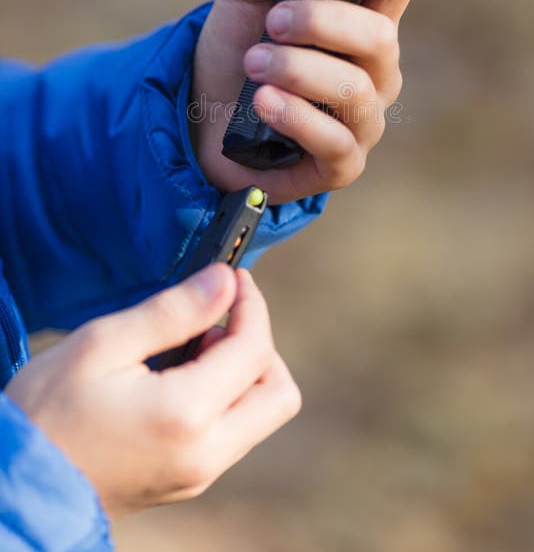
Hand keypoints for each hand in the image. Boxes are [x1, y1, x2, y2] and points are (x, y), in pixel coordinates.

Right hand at [5, 264, 300, 518]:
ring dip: (244, 371)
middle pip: (279, 393)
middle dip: (260, 344)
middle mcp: (206, 455)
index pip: (255, 350)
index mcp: (187, 416)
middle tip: (220, 315)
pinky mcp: (187, 481)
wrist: (15, 484)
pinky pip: (233, 433)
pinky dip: (226, 396)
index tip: (233, 277)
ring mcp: (199, 475)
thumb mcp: (102, 345)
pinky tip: (184, 374)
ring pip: (260, 415)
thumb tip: (225, 280)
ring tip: (195, 343)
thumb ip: (173, 311)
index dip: (252, 305)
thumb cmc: (47, 411)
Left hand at [192, 0, 418, 202]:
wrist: (202, 119)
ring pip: (356, 89)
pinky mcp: (342, 163)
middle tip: (272, 23)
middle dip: (323, 23)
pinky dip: (298, 117)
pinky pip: (337, 142)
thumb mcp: (240, 2)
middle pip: (380, 37)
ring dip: (300, 70)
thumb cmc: (236, 55)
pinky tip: (264, 102)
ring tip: (254, 64)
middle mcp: (374, 70)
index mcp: (359, 22)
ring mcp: (362, 119)